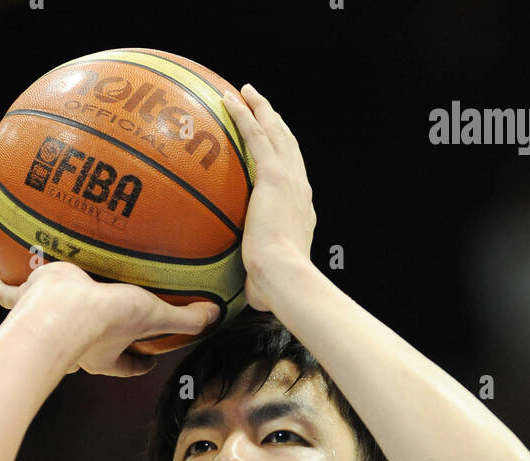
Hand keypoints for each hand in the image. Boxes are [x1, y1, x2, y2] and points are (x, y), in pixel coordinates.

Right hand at [0, 261, 219, 376]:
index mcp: (105, 353)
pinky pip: (8, 297)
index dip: (137, 363)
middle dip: (90, 344)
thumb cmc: (104, 320)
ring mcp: (47, 325)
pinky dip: (2, 291)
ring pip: (49, 327)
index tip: (147, 358)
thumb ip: (182, 319)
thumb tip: (214, 317)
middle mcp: (75, 345)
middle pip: (85, 351)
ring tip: (40, 301)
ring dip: (46, 319)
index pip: (126, 365)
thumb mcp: (151, 316)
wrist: (60, 313)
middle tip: (94, 327)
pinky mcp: (23, 302)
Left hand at [222, 84, 315, 311]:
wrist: (286, 277)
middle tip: (259, 105)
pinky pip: (255, 135)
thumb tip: (241, 298)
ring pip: (275, 132)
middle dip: (274, 122)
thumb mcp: (265, 279)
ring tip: (244, 92)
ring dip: (260, 109)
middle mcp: (300, 188)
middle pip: (288, 145)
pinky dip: (244, 114)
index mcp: (301, 209)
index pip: (293, 174)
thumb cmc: (276, 288)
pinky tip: (228, 99)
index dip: (284, 155)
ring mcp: (289, 179)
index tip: (273, 144)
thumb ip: (255, 279)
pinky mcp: (273, 175)